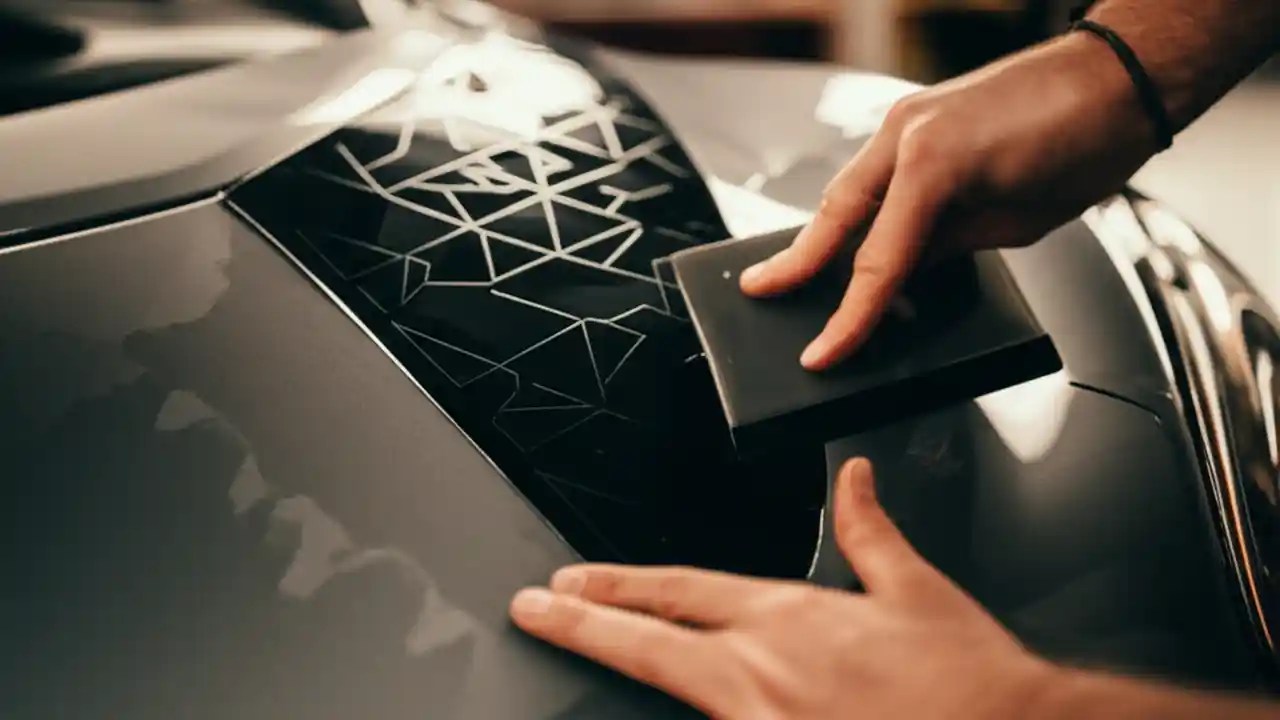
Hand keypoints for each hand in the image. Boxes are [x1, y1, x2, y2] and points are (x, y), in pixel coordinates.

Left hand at [509, 459, 1057, 718]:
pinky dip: (685, 717)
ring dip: (619, 668)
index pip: (682, 591)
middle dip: (584, 622)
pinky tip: (650, 715)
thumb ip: (868, 531)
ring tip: (576, 652)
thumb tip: (853, 479)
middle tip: (536, 610)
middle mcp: (762, 669)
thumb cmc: (968, 679)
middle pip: (650, 640)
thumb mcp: (914, 588)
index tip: (571, 582)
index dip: (621, 585)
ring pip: (669, 691)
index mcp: (789, 617)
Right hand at [738, 33, 1158, 370]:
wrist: (1116, 79)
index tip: (822, 353)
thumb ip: (944, 248)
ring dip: (823, 232)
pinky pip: (876, 173)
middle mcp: (907, 134)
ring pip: (848, 189)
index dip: (846, 317)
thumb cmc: (1082, 144)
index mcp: (930, 164)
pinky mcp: (923, 119)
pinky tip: (855, 233)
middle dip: (796, 260)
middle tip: (757, 289)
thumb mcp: (1012, 221)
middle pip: (835, 214)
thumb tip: (902, 278)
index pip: (875, 262)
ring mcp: (909, 121)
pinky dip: (862, 206)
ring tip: (793, 271)